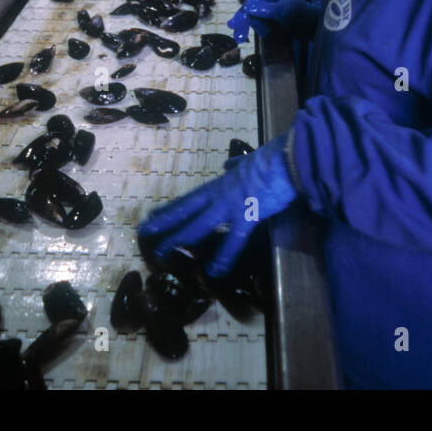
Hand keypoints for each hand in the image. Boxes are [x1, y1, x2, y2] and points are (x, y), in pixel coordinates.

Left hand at [139, 135, 295, 275]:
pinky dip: (224, 256)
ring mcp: (231, 205)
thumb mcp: (247, 161)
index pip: (190, 199)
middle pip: (185, 210)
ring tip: (161, 251)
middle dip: (164, 222)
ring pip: (198, 224)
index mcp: (221, 184)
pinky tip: (214, 271)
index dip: (171, 209)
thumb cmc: (272, 160)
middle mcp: (219, 195)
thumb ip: (236, 166)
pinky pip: (233, 240)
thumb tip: (228, 165)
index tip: (152, 216)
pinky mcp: (247, 215)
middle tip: (143, 233)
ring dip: (178, 238)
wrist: (288, 159)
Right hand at [227, 0, 317, 42]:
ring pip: (256, 16)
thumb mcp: (284, 10)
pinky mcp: (274, 17)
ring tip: (264, 32)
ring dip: (256, 26)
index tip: (235, 24)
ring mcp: (272, 7)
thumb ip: (266, 9)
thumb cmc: (302, 15)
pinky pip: (262, 22)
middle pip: (252, 8)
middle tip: (238, 36)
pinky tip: (266, 33)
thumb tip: (248, 9)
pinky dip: (261, 28)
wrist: (315, 26)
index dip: (244, 12)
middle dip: (245, 21)